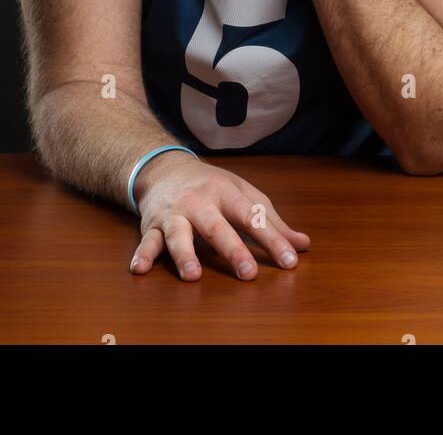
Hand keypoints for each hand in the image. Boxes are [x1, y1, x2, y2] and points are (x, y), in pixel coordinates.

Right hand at [129, 153, 310, 280]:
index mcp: (227, 193)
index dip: (272, 240)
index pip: (253, 217)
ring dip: (184, 254)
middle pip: (217, 227)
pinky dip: (141, 255)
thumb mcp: (244, 195)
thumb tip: (302, 245)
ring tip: (193, 275)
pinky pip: (146, 241)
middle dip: (232, 250)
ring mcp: (174, 214)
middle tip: (248, 273)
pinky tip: (139, 269)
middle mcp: (200, 202)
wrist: (165, 168)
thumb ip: (272, 222)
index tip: (290, 261)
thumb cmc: (212, 186)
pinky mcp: (151, 226)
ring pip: (178, 235)